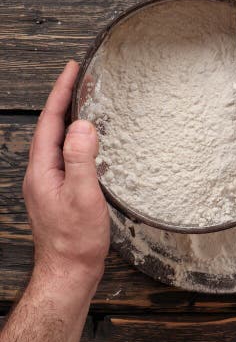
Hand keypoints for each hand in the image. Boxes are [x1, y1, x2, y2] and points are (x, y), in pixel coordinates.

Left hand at [22, 61, 108, 289]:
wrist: (68, 272)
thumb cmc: (76, 240)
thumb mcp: (83, 196)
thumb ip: (81, 159)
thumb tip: (82, 126)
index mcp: (43, 170)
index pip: (50, 122)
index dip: (61, 93)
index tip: (72, 70)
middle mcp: (41, 174)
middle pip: (50, 128)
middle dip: (63, 99)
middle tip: (78, 79)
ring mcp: (48, 184)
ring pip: (56, 142)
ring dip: (68, 119)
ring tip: (83, 102)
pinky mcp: (58, 193)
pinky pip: (65, 156)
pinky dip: (75, 140)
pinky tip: (88, 142)